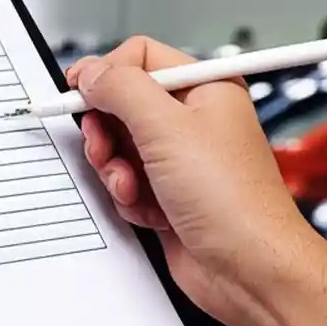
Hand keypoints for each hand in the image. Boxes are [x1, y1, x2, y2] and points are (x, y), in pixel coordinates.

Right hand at [66, 37, 320, 325]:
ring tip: (133, 187)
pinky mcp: (167, 193)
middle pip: (121, 105)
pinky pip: (125, 182)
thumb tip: (92, 73)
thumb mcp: (166, 128)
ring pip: (118, 147)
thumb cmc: (232, 201)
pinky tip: (149, 210)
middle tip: (106, 148)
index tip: (79, 92)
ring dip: (116, 170)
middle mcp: (193, 120)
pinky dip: (128, 197)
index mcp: (205, 88)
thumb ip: (121, 90)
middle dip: (107, 131)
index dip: (106, 73)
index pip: (140, 58)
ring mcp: (179, 158)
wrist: (247, 267)